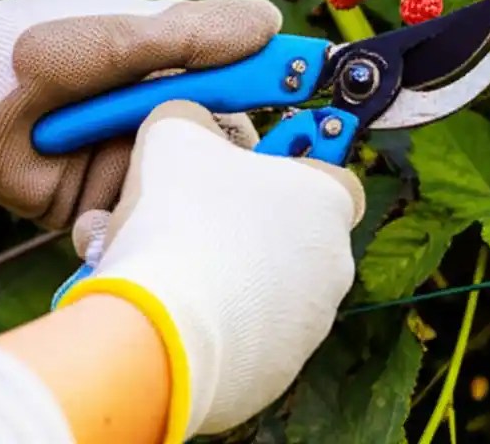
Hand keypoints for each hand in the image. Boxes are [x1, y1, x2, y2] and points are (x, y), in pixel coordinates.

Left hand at [0, 0, 280, 227]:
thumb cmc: (46, 42)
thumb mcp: (124, 34)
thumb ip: (194, 34)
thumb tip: (273, 24)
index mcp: (188, 80)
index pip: (254, 101)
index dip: (285, 113)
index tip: (317, 123)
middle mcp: (170, 129)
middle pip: (228, 164)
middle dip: (229, 178)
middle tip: (218, 176)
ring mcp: (138, 172)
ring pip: (184, 205)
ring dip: (171, 206)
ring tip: (145, 194)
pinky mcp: (103, 212)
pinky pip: (133, 232)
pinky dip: (125, 233)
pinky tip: (107, 222)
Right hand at [58, 100, 364, 439]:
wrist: (155, 331)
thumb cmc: (177, 223)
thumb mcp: (173, 134)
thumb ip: (190, 117)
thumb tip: (187, 120)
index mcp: (329, 202)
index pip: (332, 176)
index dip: (289, 170)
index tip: (249, 173)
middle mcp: (334, 265)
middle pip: (291, 235)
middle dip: (241, 228)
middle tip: (186, 224)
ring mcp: (309, 324)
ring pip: (265, 290)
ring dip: (221, 276)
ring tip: (162, 269)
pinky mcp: (276, 372)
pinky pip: (246, 339)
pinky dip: (212, 327)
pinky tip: (168, 314)